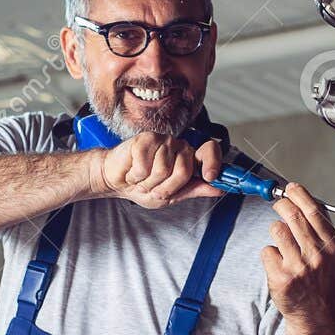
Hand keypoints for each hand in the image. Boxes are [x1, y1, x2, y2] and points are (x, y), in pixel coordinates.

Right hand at [89, 132, 224, 208]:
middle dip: (167, 187)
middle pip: (184, 170)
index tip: (212, 176)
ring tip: (142, 179)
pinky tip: (133, 171)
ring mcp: (162, 141)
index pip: (210, 151)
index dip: (214, 163)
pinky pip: (146, 167)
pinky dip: (137, 176)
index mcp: (189, 158)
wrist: (115, 180)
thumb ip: (195, 189)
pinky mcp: (144, 139)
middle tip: (154, 187)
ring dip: (149, 183)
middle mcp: (178, 146)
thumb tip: (220, 188)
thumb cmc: (142, 186)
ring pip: (163, 170)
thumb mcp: (172, 195)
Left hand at [262, 183, 334, 330]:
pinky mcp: (281, 276)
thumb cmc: (319, 281)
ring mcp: (298, 266)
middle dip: (281, 204)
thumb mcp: (329, 254)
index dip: (299, 194)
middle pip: (292, 215)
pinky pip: (267, 250)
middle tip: (278, 204)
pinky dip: (269, 254)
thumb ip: (319, 230)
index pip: (314, 210)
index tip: (290, 188)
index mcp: (330, 245)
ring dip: (276, 231)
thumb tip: (303, 201)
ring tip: (282, 243)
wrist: (314, 313)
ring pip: (277, 229)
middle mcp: (316, 254)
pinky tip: (278, 264)